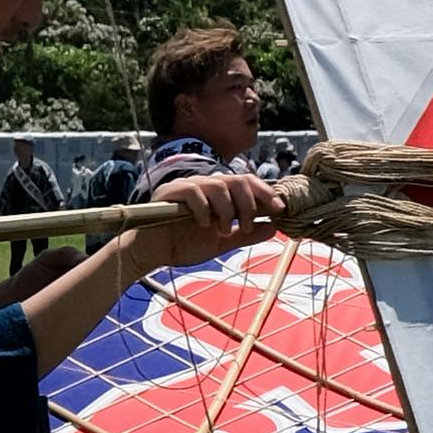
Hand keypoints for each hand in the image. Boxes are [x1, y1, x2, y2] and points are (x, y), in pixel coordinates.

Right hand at [132, 166, 290, 272]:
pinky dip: (204, 209)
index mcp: (219, 194)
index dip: (265, 192)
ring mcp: (188, 186)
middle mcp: (205, 185)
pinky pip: (193, 192)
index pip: (247, 183)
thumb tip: (274, 226)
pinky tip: (204, 225)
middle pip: (237, 180)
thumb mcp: (222, 242)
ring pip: (218, 185)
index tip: (280, 208)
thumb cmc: (183, 244)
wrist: (152, 252)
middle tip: (246, 224)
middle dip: (248, 203)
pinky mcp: (170, 192)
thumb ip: (246, 234)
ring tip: (223, 230)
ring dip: (227, 210)